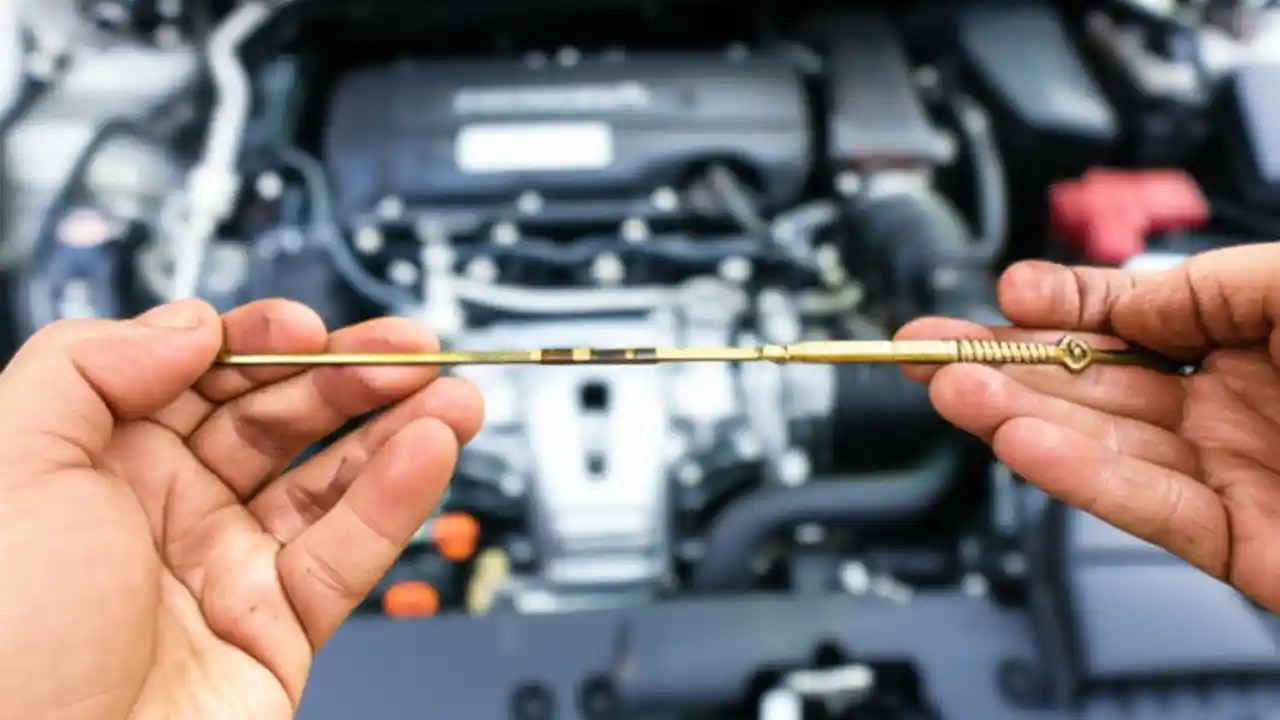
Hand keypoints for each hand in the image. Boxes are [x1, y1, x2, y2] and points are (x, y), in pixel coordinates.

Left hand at [0, 299, 482, 718]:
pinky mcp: (278, 629)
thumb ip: (88, 365)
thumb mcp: (10, 466)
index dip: (260, 343)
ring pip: (329, 483)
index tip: (305, 328)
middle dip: (350, 377)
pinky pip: (348, 553)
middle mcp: (165, 511)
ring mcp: (227, 570)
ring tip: (452, 396)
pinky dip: (397, 500)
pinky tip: (428, 452)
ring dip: (397, 432)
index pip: (199, 378)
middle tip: (410, 352)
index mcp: (97, 464)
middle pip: (278, 420)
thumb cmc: (0, 643)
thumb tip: (191, 323)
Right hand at [897, 243, 1279, 612]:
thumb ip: (1207, 282)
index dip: (1062, 306)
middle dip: (1000, 362)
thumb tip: (1121, 303)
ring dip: (1015, 416)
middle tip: (925, 349)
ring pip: (1099, 445)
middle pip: (1088, 384)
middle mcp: (1230, 408)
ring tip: (948, 390)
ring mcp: (1229, 475)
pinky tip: (1018, 443)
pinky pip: (1143, 507)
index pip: (1129, 321)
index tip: (1008, 292)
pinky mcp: (1234, 544)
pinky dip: (1075, 478)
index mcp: (1251, 339)